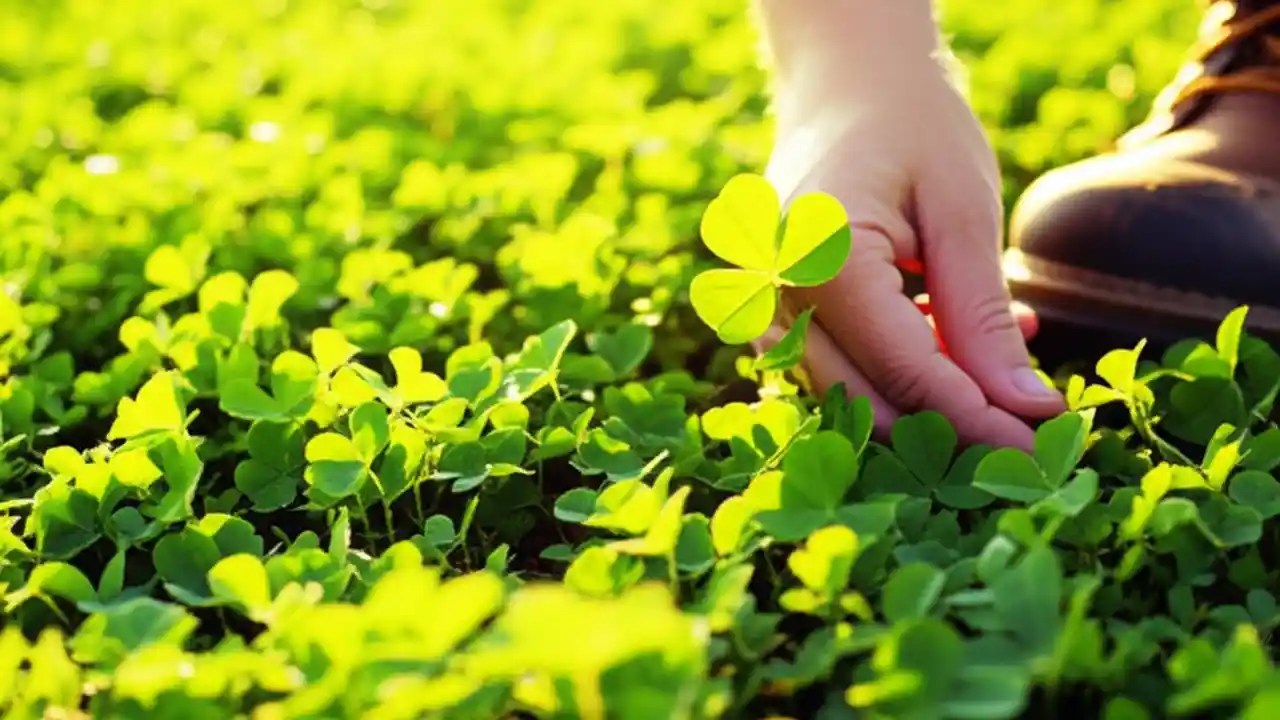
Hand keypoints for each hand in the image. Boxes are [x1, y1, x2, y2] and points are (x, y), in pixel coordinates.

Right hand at [762, 60, 1064, 449]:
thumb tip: (1027, 411)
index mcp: (822, 258)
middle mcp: (776, 293)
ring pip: (848, 400)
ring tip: (1001, 366)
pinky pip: (834, 374)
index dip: (980, 423)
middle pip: (868, 403)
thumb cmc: (913, 128)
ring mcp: (763, 309)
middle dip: (955, 431)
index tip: (1045, 454)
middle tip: (1035, 437)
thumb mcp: (964, 211)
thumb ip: (983, 317)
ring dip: (927, 405)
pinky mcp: (772, 318)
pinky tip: (950, 341)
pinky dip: (896, 379)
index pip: (907, 375)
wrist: (846, 86)